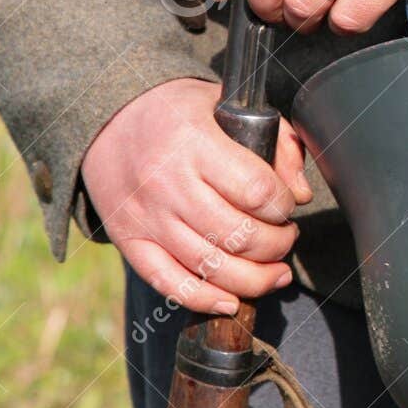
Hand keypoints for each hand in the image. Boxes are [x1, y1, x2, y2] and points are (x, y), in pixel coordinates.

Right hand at [81, 78, 313, 313]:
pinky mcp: (129, 241)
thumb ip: (276, 142)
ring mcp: (147, 216)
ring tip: (275, 271)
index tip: (287, 204)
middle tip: (286, 236)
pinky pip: (169, 283)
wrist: (107, 121)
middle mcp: (168, 183)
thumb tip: (300, 193)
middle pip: (238, 235)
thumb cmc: (178, 114)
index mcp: (195, 142)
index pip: (256, 190)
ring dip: (255, 278)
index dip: (284, 206)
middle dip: (277, 244)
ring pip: (210, 266)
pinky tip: (232, 301)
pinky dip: (204, 300)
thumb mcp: (228, 106)